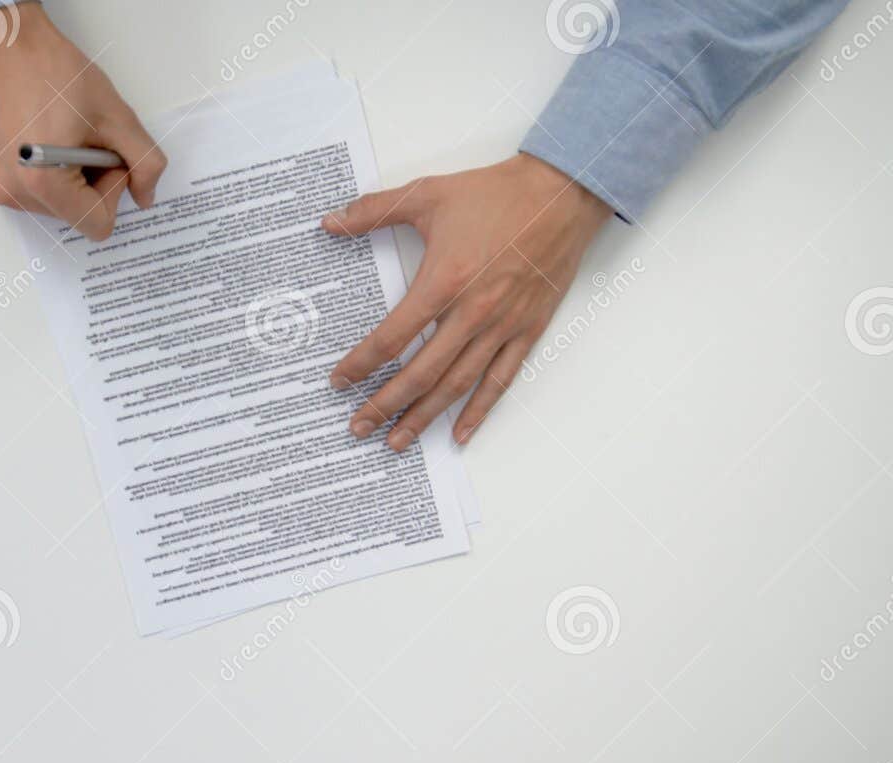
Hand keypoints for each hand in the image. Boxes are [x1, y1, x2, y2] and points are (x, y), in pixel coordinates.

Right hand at [0, 1, 165, 240]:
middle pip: (78, 217)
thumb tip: (146, 197)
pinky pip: (37, 196)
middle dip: (93, 183)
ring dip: (72, 179)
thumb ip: (145, 162)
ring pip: (59, 208)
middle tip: (86, 139)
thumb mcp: (116, 116)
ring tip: (64, 136)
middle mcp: (15, 196)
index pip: (98, 224)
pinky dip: (51, 176)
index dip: (112, 191)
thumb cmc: (57, 73)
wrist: (9, 48)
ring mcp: (0, 191)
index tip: (106, 154)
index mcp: (44, 185)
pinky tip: (47, 141)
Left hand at [322, 153, 612, 450]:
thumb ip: (373, 211)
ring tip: (397, 440)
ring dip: (424, 416)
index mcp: (444, 282)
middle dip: (385, 404)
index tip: (340, 381)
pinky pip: (500, 380)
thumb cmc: (496, 194)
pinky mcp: (527, 330)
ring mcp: (502, 326)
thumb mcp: (427, 194)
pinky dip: (479, 410)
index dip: (361, 364)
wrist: (562, 192)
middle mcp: (472, 312)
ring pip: (457, 384)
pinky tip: (460, 433)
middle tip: (358, 426)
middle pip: (420, 373)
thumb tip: (331, 222)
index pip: (393, 337)